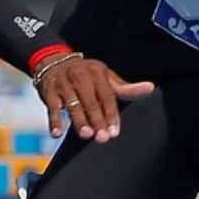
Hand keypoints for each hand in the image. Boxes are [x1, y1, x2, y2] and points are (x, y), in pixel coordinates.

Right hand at [33, 53, 155, 141]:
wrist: (54, 61)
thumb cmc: (87, 75)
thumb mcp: (106, 77)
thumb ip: (125, 88)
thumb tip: (150, 88)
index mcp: (97, 73)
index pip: (107, 96)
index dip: (111, 114)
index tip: (115, 131)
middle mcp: (80, 76)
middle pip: (90, 102)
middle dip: (97, 121)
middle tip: (103, 138)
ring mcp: (63, 84)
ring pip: (72, 105)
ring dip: (79, 121)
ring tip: (86, 135)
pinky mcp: (48, 91)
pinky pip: (51, 107)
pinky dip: (54, 120)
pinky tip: (57, 133)